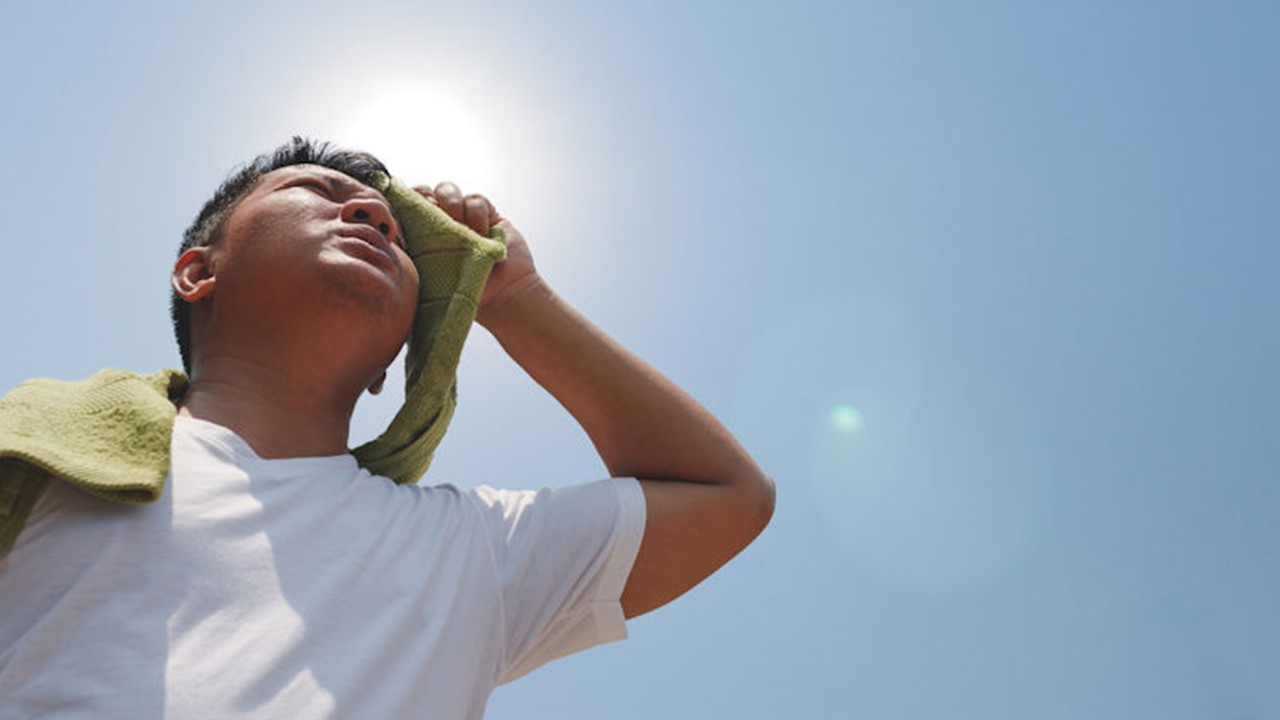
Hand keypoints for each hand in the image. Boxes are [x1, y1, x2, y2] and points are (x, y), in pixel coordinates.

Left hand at [413, 182, 537, 321]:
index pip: (401, 206)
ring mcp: (461, 215)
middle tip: (434, 219)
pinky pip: (474, 199)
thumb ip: (405, 256)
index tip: (406, 214)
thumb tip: (381, 237)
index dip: (401, 202)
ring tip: (464, 234)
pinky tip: (483, 236)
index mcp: (417, 236)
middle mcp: (437, 222)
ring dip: (453, 208)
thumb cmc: (460, 296)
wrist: (502, 297)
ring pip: (446, 189)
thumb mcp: (424, 279)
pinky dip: (477, 215)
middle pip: (421, 190)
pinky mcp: (485, 213)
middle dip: (425, 199)